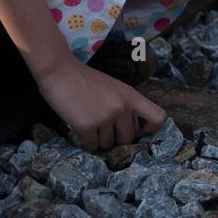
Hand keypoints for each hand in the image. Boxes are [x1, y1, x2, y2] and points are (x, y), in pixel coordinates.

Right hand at [34, 58, 167, 150]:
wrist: (60, 72)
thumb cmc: (85, 80)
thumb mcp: (113, 88)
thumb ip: (125, 106)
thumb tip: (133, 128)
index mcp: (131, 96)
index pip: (158, 116)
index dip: (153, 128)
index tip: (142, 130)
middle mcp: (121, 107)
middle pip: (127, 138)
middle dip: (116, 137)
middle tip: (102, 127)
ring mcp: (105, 117)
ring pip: (108, 144)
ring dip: (98, 139)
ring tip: (89, 121)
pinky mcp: (87, 126)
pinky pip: (91, 146)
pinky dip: (86, 141)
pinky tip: (80, 128)